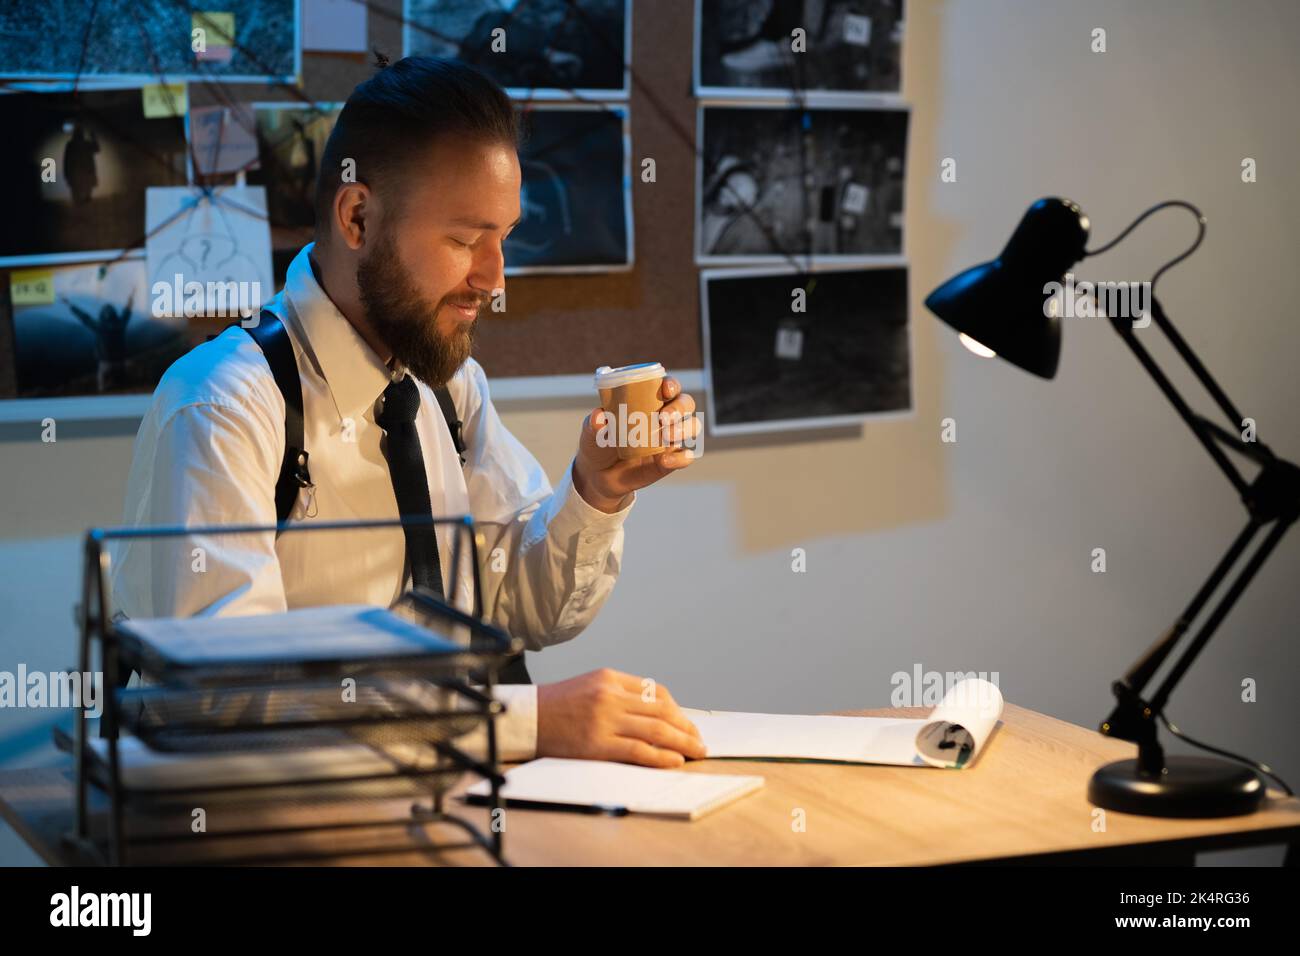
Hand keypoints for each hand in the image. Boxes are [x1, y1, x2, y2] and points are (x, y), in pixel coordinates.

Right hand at [536, 668, 706, 767]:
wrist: (526, 718)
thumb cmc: (558, 705)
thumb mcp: (590, 685)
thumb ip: (620, 693)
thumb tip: (655, 711)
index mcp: (610, 678)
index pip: (656, 692)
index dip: (677, 710)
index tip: (687, 723)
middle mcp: (610, 696)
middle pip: (662, 710)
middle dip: (686, 727)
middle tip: (700, 741)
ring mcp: (604, 720)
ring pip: (656, 730)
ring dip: (682, 742)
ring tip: (696, 752)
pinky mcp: (597, 745)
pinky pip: (638, 750)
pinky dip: (661, 756)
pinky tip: (674, 761)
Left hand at [572, 374, 700, 512]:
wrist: (597, 474)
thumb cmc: (598, 442)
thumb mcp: (591, 431)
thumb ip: (594, 424)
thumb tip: (599, 416)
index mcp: (648, 400)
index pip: (667, 386)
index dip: (671, 384)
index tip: (666, 389)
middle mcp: (664, 416)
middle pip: (686, 403)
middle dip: (680, 407)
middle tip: (664, 417)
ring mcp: (670, 438)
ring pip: (692, 426)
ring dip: (684, 429)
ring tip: (666, 436)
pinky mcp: (671, 460)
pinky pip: (685, 457)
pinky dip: (680, 458)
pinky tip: (664, 460)